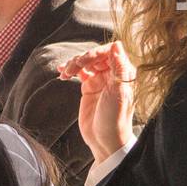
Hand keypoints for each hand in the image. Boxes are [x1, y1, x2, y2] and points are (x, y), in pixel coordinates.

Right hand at [58, 41, 135, 163]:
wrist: (105, 140)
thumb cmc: (115, 119)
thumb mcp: (118, 93)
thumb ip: (119, 68)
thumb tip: (117, 45)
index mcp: (124, 73)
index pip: (111, 51)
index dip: (97, 52)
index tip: (85, 60)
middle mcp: (113, 74)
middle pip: (96, 55)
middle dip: (82, 59)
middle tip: (72, 68)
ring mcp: (100, 80)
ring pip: (86, 63)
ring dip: (73, 64)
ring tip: (65, 73)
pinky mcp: (89, 87)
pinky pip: (79, 72)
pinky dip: (69, 70)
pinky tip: (62, 73)